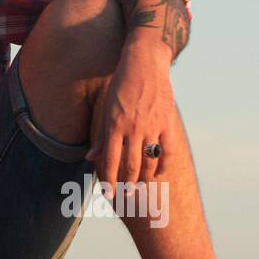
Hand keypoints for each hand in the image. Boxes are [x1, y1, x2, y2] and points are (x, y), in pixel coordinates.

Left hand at [85, 39, 176, 199]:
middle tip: (125, 194)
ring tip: (140, 186)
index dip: (108, 180)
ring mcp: (152, 126)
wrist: (144, 63)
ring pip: (150, 161)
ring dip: (145, 178)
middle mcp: (132, 128)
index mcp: (114, 125)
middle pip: (131, 165)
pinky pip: (167, 151)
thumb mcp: (105, 108)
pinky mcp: (167, 122)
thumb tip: (90, 159)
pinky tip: (159, 173)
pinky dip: (163, 165)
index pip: (110, 160)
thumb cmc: (120, 85)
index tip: (108, 194)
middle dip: (127, 184)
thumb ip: (100, 136)